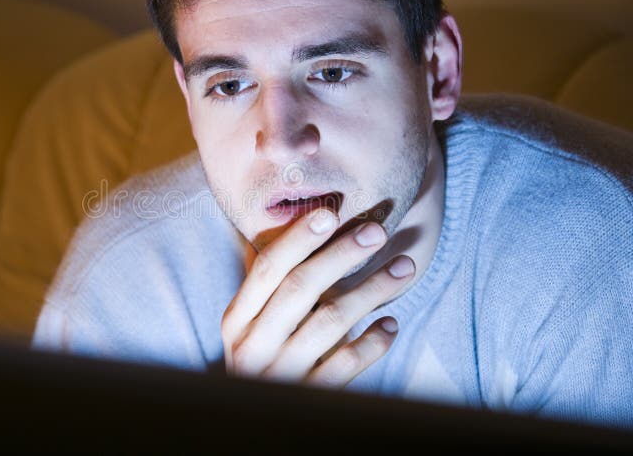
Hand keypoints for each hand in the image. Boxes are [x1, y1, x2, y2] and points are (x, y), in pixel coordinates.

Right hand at [222, 207, 415, 386]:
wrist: (256, 426)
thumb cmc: (263, 359)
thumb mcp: (252, 326)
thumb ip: (268, 287)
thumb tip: (293, 227)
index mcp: (236, 321)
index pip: (266, 269)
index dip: (298, 239)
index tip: (330, 214)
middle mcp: (251, 347)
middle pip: (298, 289)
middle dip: (340, 255)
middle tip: (377, 232)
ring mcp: (280, 375)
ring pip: (329, 322)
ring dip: (371, 290)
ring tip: (404, 268)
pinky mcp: (310, 399)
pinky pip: (345, 365)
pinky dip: (372, 342)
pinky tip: (390, 323)